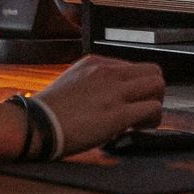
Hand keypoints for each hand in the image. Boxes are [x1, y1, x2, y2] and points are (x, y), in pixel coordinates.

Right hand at [33, 54, 163, 156]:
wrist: (36, 123)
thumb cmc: (49, 109)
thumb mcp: (73, 80)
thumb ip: (94, 81)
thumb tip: (109, 95)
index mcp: (97, 63)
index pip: (135, 67)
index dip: (137, 87)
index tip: (129, 102)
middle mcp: (109, 72)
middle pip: (153, 71)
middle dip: (153, 92)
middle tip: (142, 110)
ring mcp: (115, 92)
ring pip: (158, 86)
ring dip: (155, 105)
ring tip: (141, 121)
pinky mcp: (118, 114)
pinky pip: (152, 109)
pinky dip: (151, 120)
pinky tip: (136, 130)